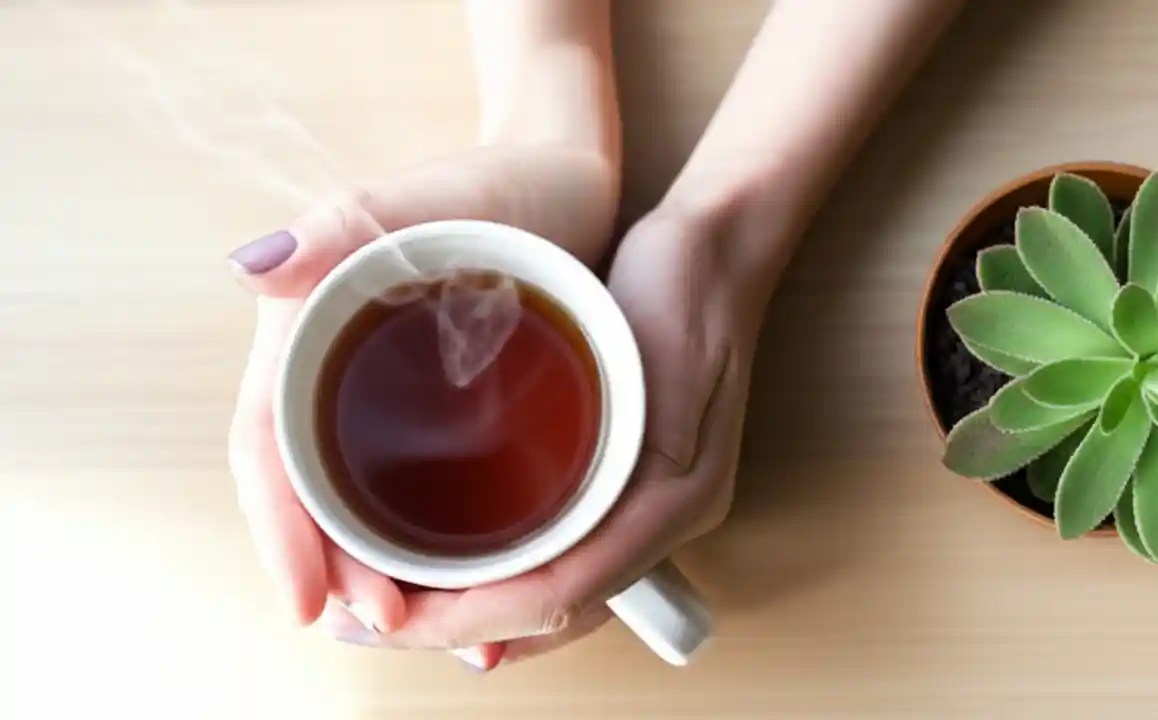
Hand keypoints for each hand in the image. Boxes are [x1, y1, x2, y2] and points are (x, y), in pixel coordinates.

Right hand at [227, 144, 617, 665]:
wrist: (566, 178)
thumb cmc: (502, 182)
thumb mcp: (431, 200)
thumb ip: (344, 225)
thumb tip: (252, 267)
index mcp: (308, 326)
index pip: (267, 443)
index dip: (281, 527)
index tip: (310, 600)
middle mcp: (335, 368)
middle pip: (307, 487)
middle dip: (334, 565)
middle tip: (388, 620)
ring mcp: (385, 389)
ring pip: (355, 498)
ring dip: (377, 567)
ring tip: (422, 622)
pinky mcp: (437, 404)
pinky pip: (410, 485)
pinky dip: (427, 542)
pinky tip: (464, 585)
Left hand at [327, 201, 763, 664]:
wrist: (719, 240)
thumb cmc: (690, 286)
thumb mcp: (666, 354)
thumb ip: (644, 448)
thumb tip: (588, 547)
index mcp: (676, 499)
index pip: (563, 592)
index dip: (475, 619)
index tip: (396, 619)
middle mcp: (664, 517)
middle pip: (554, 611)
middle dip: (460, 630)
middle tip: (369, 624)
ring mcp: (647, 500)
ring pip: (553, 590)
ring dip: (476, 611)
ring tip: (394, 609)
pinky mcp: (626, 475)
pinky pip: (560, 550)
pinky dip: (504, 570)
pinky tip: (454, 567)